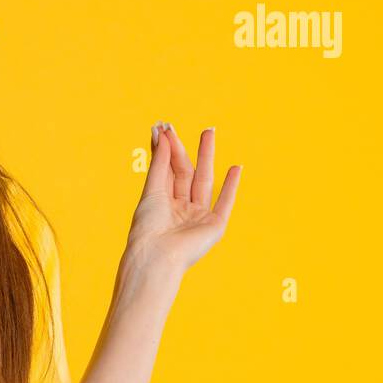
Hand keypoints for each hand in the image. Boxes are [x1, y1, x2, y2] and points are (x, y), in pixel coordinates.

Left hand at [125, 122, 240, 275]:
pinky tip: (236, 168)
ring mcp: (198, 218)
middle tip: (188, 126)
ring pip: (204, 181)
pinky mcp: (214, 227)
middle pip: (186, 172)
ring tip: (209, 132)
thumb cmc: (147, 228)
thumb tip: (162, 135)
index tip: (164, 127)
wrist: (156, 256)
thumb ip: (160, 164)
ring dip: (207, 157)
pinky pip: (225, 203)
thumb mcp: (152, 190)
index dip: (167, 149)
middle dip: (187, 149)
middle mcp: (181, 209)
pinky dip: (231, 187)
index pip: (167, 170)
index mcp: (162, 203)